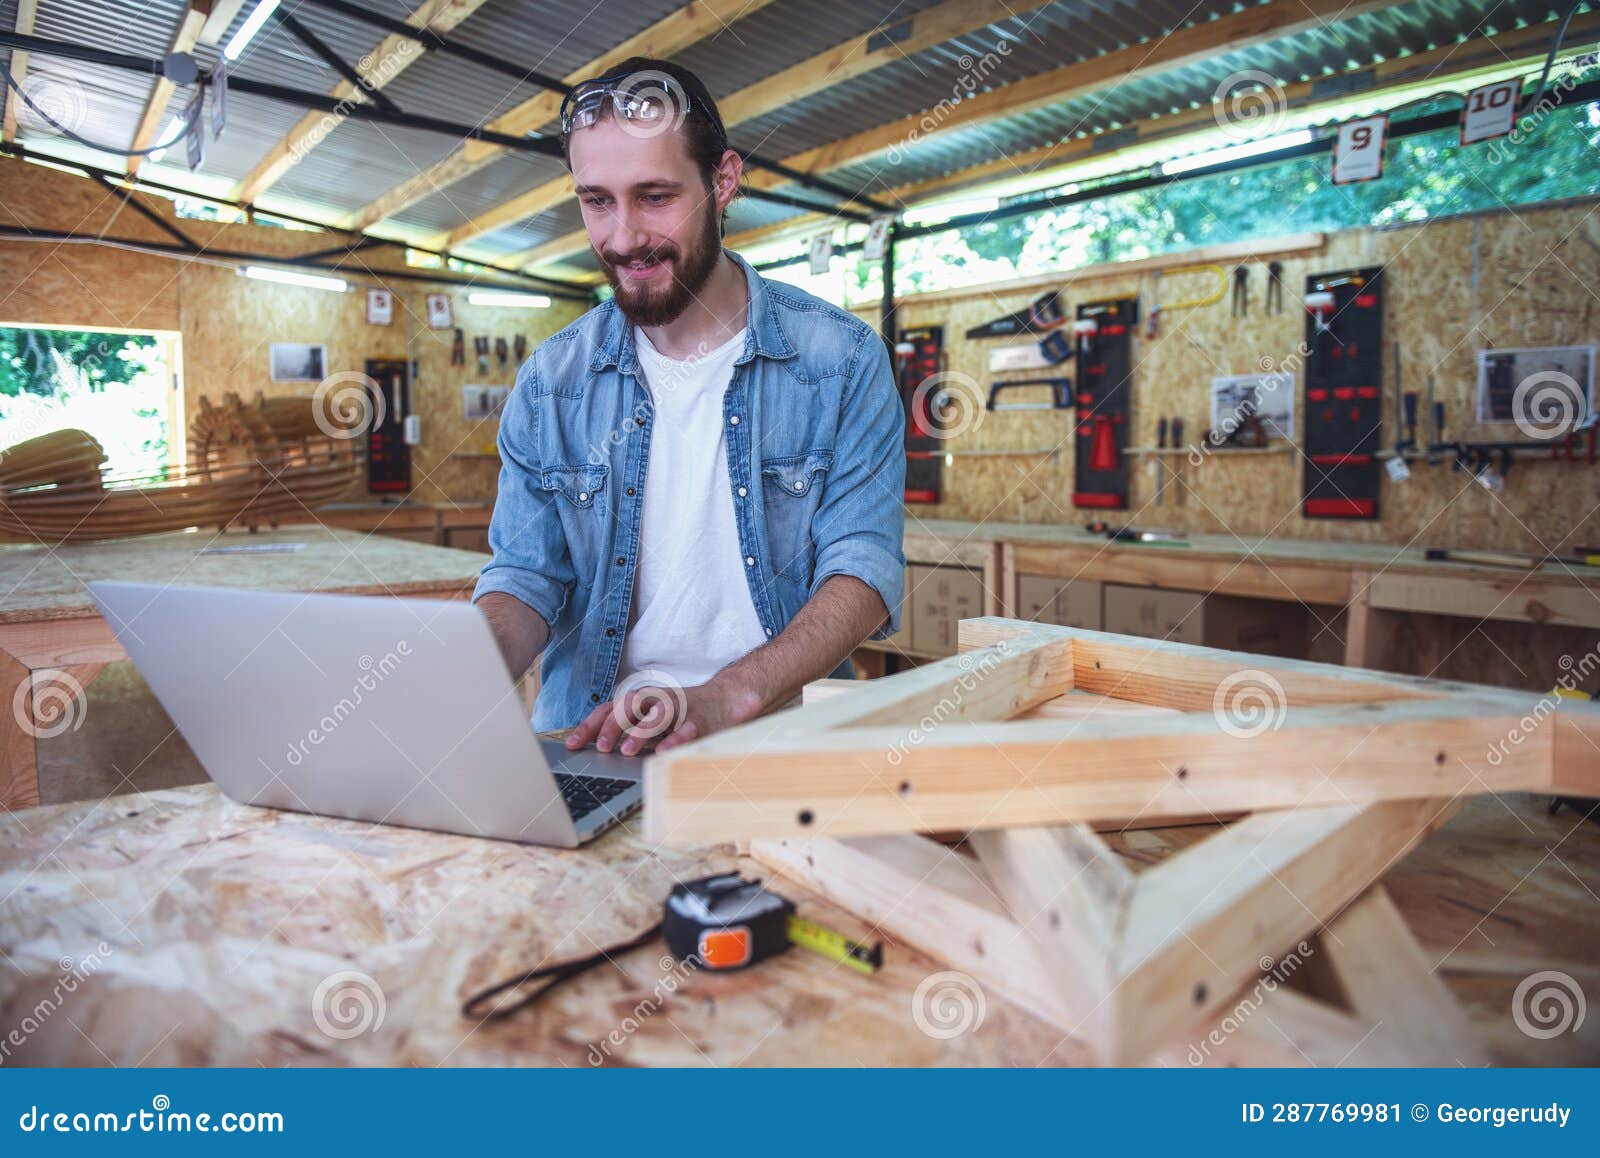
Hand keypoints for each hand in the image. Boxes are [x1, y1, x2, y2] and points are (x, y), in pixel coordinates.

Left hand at [564, 676, 764, 756]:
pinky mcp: (700, 720)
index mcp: (641, 701)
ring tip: (626, 750)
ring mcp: (679, 708)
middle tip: (600, 747)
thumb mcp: (649, 718)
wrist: (724, 699)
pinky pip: (686, 729)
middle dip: (613, 726)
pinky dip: (675, 740)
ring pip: (657, 714)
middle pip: (630, 706)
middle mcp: (657, 701)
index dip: (589, 725)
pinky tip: (663, 752)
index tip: (572, 745)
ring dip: (640, 731)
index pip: (609, 709)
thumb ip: (627, 730)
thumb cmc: (680, 713)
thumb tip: (594, 749)